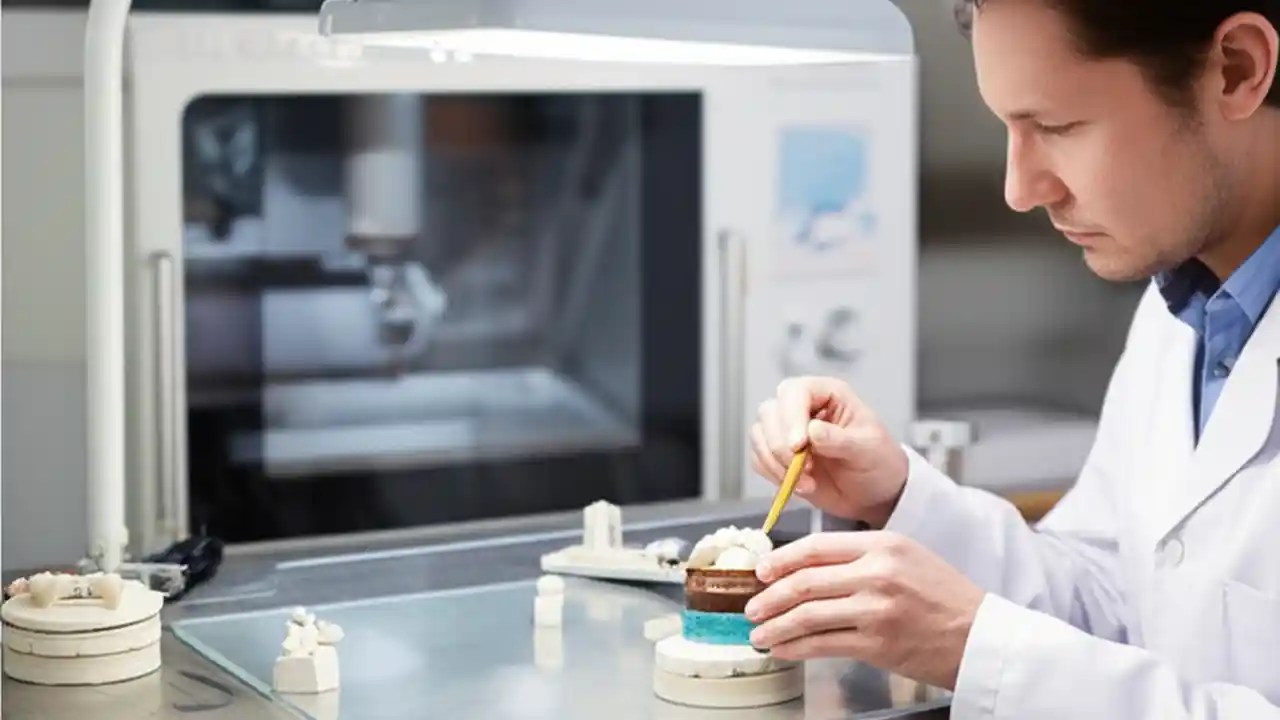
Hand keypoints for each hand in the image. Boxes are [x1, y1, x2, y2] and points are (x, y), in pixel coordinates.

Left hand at [743, 531, 984, 690]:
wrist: (980, 635)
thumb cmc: (944, 596)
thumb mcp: (906, 557)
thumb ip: (860, 557)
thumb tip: (806, 568)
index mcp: (882, 544)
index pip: (816, 547)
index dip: (781, 560)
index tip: (762, 571)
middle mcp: (877, 572)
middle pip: (805, 581)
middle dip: (770, 597)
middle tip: (752, 606)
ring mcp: (877, 608)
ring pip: (808, 614)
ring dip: (776, 626)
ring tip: (760, 632)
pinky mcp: (878, 643)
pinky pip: (823, 643)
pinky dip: (796, 647)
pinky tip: (783, 648)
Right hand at [750, 376, 908, 526]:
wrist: (875, 494)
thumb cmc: (878, 461)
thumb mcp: (868, 449)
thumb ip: (840, 440)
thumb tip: (812, 431)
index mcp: (828, 394)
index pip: (795, 392)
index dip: (792, 416)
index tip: (799, 445)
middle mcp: (803, 407)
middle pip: (770, 412)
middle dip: (781, 445)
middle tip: (803, 468)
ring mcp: (788, 431)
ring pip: (760, 435)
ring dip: (776, 462)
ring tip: (806, 481)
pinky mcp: (779, 455)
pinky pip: (759, 458)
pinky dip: (773, 474)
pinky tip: (799, 485)